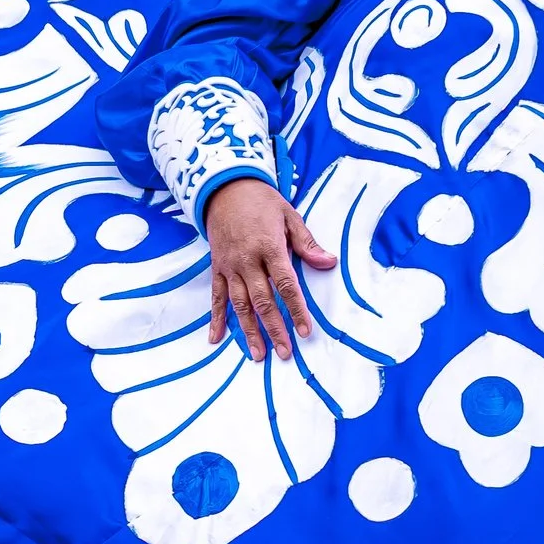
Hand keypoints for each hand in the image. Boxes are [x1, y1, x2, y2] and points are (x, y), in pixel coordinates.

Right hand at [204, 178, 339, 359]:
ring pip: (240, 304)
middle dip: (274, 329)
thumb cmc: (262, 201)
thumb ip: (307, 243)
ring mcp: (229, 266)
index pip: (286, 285)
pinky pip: (216, 297)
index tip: (304, 331)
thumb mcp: (289, 215)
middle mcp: (247, 260)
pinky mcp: (217, 267)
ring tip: (258, 354)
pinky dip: (215, 318)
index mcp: (269, 247)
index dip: (296, 310)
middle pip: (262, 301)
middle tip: (285, 353)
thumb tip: (329, 263)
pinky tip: (215, 338)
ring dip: (249, 331)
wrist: (225, 188)